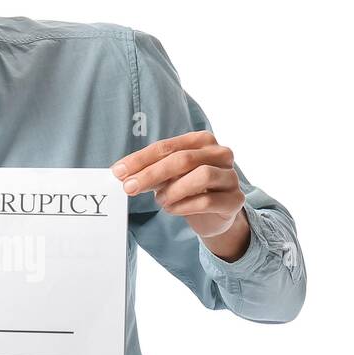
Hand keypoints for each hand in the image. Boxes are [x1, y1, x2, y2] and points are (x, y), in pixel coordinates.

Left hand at [111, 132, 249, 259]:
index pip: (167, 146)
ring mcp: (230, 176)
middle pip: (183, 159)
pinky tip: (173, 209)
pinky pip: (207, 201)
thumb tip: (122, 174)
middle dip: (151, 174)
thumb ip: (150, 172)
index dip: (140, 159)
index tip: (118, 172)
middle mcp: (220, 153)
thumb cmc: (189, 188)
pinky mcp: (235, 199)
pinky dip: (184, 206)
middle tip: (129, 188)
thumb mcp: (168, 176)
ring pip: (201, 176)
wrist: (216, 214)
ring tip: (160, 201)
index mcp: (202, 140)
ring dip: (173, 190)